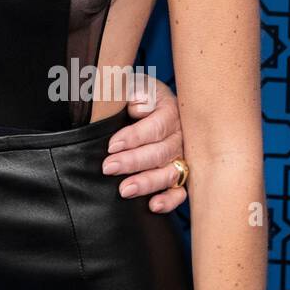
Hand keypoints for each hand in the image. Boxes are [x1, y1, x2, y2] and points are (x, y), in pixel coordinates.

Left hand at [101, 78, 186, 213]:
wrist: (144, 101)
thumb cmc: (135, 93)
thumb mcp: (133, 84)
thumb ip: (136, 90)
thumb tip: (138, 105)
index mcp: (169, 110)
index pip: (156, 127)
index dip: (135, 137)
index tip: (112, 145)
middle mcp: (179, 135)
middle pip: (160, 152)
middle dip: (133, 162)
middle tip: (108, 167)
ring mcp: (181, 156)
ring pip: (170, 173)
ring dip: (147, 183)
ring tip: (124, 190)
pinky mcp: (180, 174)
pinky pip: (180, 191)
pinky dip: (169, 200)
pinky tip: (153, 205)